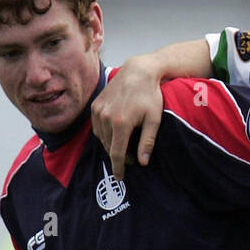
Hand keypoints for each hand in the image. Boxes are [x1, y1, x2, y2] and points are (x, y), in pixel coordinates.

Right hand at [92, 53, 163, 178]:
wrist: (138, 71)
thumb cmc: (150, 95)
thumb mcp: (154, 120)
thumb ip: (147, 142)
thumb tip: (142, 163)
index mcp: (121, 123)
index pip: (117, 154)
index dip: (118, 168)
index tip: (120, 178)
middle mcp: (106, 117)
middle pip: (109, 147)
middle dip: (119, 156)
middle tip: (131, 158)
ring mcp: (98, 110)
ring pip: (102, 138)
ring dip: (112, 145)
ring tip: (125, 145)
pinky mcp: (95, 105)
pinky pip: (97, 128)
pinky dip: (105, 134)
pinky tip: (116, 133)